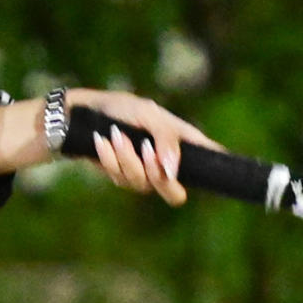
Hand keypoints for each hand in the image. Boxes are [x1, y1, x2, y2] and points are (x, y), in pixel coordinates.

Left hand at [0, 88, 214, 206]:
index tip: (221, 173)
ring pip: (143, 186)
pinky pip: (121, 181)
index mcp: (181, 141)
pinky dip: (110, 161)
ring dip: (126, 160)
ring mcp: (145, 172)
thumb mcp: (147, 115)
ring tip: (113, 137)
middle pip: (175, 194)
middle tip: (146, 153)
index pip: (210, 160)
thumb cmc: (118, 108)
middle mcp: (166, 160)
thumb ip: (166, 141)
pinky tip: (102, 144)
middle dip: (158, 179)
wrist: (82, 116)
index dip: (217, 170)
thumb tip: (173, 172)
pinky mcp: (123, 176)